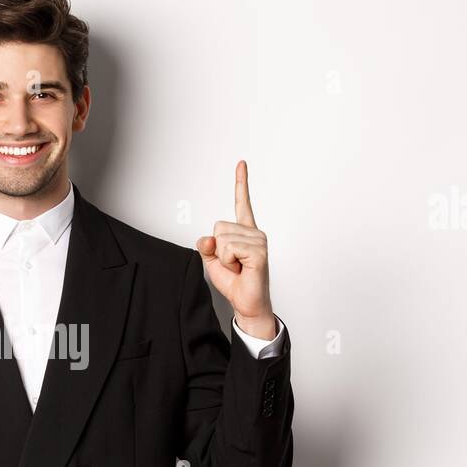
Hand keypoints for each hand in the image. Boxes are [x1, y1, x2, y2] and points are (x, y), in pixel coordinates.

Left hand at [196, 160, 274, 338]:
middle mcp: (254, 232)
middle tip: (233, 264)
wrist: (246, 303)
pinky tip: (242, 268)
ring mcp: (259, 240)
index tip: (241, 164)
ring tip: (238, 268)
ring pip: (222, 238)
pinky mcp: (259, 250)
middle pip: (218, 227)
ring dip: (224, 258)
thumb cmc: (234, 282)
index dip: (241, 183)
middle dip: (218, 249)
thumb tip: (208, 238)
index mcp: (244, 232)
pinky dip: (228, 262)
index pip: (242, 203)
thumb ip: (207, 245)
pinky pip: (229, 248)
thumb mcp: (213, 261)